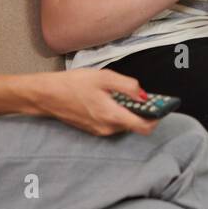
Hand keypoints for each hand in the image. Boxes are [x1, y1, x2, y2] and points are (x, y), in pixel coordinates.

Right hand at [38, 69, 156, 136]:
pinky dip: (116, 113)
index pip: (144, 127)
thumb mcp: (104, 77)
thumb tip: (145, 96)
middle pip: (134, 125)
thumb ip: (128, 86)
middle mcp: (107, 128)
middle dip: (142, 111)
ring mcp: (99, 131)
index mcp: (112, 116)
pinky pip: (112, 123)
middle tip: (141, 95)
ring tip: (122, 94)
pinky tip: (108, 99)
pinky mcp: (92, 129)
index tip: (160, 106)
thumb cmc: (73, 84)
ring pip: (123, 123)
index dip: (156, 117)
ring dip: (128, 111)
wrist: (46, 95)